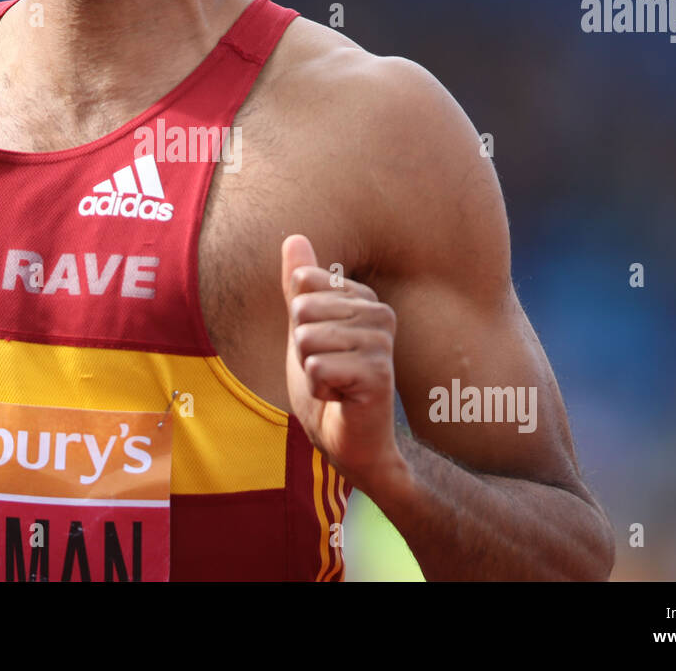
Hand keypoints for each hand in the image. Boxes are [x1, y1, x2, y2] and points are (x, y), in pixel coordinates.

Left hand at [282, 234, 402, 489]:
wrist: (348, 438)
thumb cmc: (328, 382)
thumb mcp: (305, 327)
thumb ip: (299, 286)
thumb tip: (294, 237)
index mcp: (363, 298)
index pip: (304, 285)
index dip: (299, 323)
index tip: (321, 347)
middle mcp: (379, 314)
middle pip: (303, 310)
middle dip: (302, 348)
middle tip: (326, 369)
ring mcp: (382, 343)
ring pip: (307, 339)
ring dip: (310, 370)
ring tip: (334, 384)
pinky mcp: (378, 374)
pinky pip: (316, 366)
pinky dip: (317, 388)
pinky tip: (340, 398)